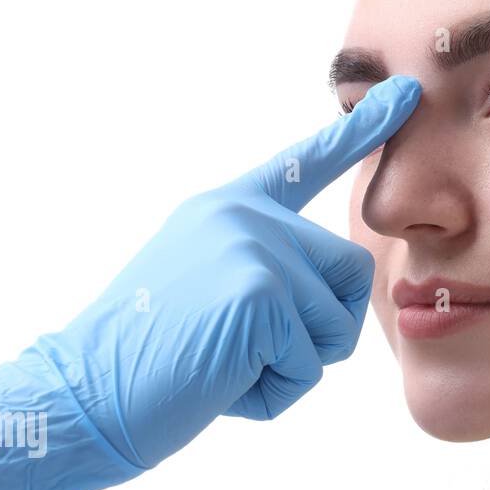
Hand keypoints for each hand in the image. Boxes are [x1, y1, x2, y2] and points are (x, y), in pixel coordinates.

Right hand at [31, 76, 420, 468]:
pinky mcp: (258, 294)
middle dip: (317, 330)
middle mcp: (244, 216)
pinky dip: (273, 392)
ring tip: (225, 363)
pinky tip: (219, 382)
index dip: (360, 131)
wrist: (83, 396)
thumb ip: (264, 264)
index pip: (306, 163)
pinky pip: (310, 364)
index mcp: (230, 207)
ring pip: (336, 325)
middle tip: (242, 348)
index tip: (406, 93)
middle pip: (350, 272)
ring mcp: (252, 248)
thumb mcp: (211, 286)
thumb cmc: (153, 357)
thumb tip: (333, 282)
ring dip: (292, 365)